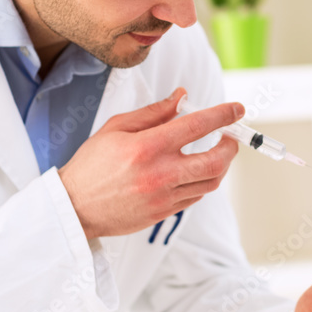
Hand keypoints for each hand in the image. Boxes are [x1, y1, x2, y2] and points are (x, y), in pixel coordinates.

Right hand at [58, 88, 241, 238]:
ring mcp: (164, 197)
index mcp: (147, 147)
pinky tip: (196, 171)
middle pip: (215, 161)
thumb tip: (182, 97)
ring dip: (221, 165)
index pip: (196, 126)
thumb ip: (154, 112)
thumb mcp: (116, 128)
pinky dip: (203, 181)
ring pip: (211, 182)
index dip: (223, 115)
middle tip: (231, 137)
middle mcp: (160, 174)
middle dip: (231, 147)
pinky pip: (196, 196)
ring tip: (216, 152)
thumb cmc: (92, 165)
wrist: (75, 208)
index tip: (237, 109)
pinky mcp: (164, 213)